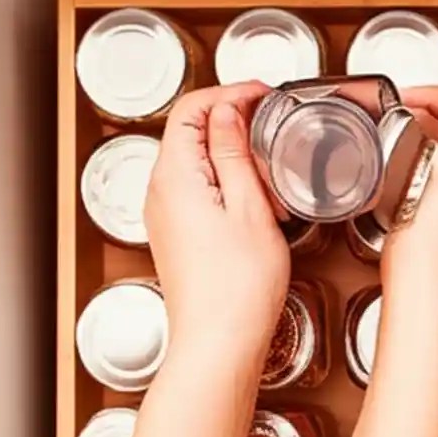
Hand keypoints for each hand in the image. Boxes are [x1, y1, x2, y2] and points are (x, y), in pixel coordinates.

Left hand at [145, 81, 289, 371]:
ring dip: (237, 160)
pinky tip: (261, 208)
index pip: (191, 108)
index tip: (263, 94)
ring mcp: (166, 215)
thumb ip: (234, 152)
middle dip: (236, 127)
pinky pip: (200, 191)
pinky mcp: (178, 234)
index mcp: (174, 177)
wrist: (218, 344)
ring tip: (273, 182)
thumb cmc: (236, 288)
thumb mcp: (250, 207)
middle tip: (276, 136)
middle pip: (192, 133)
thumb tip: (228, 112)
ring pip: (198, 162)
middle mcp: (161, 193)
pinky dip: (231, 187)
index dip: (229, 92)